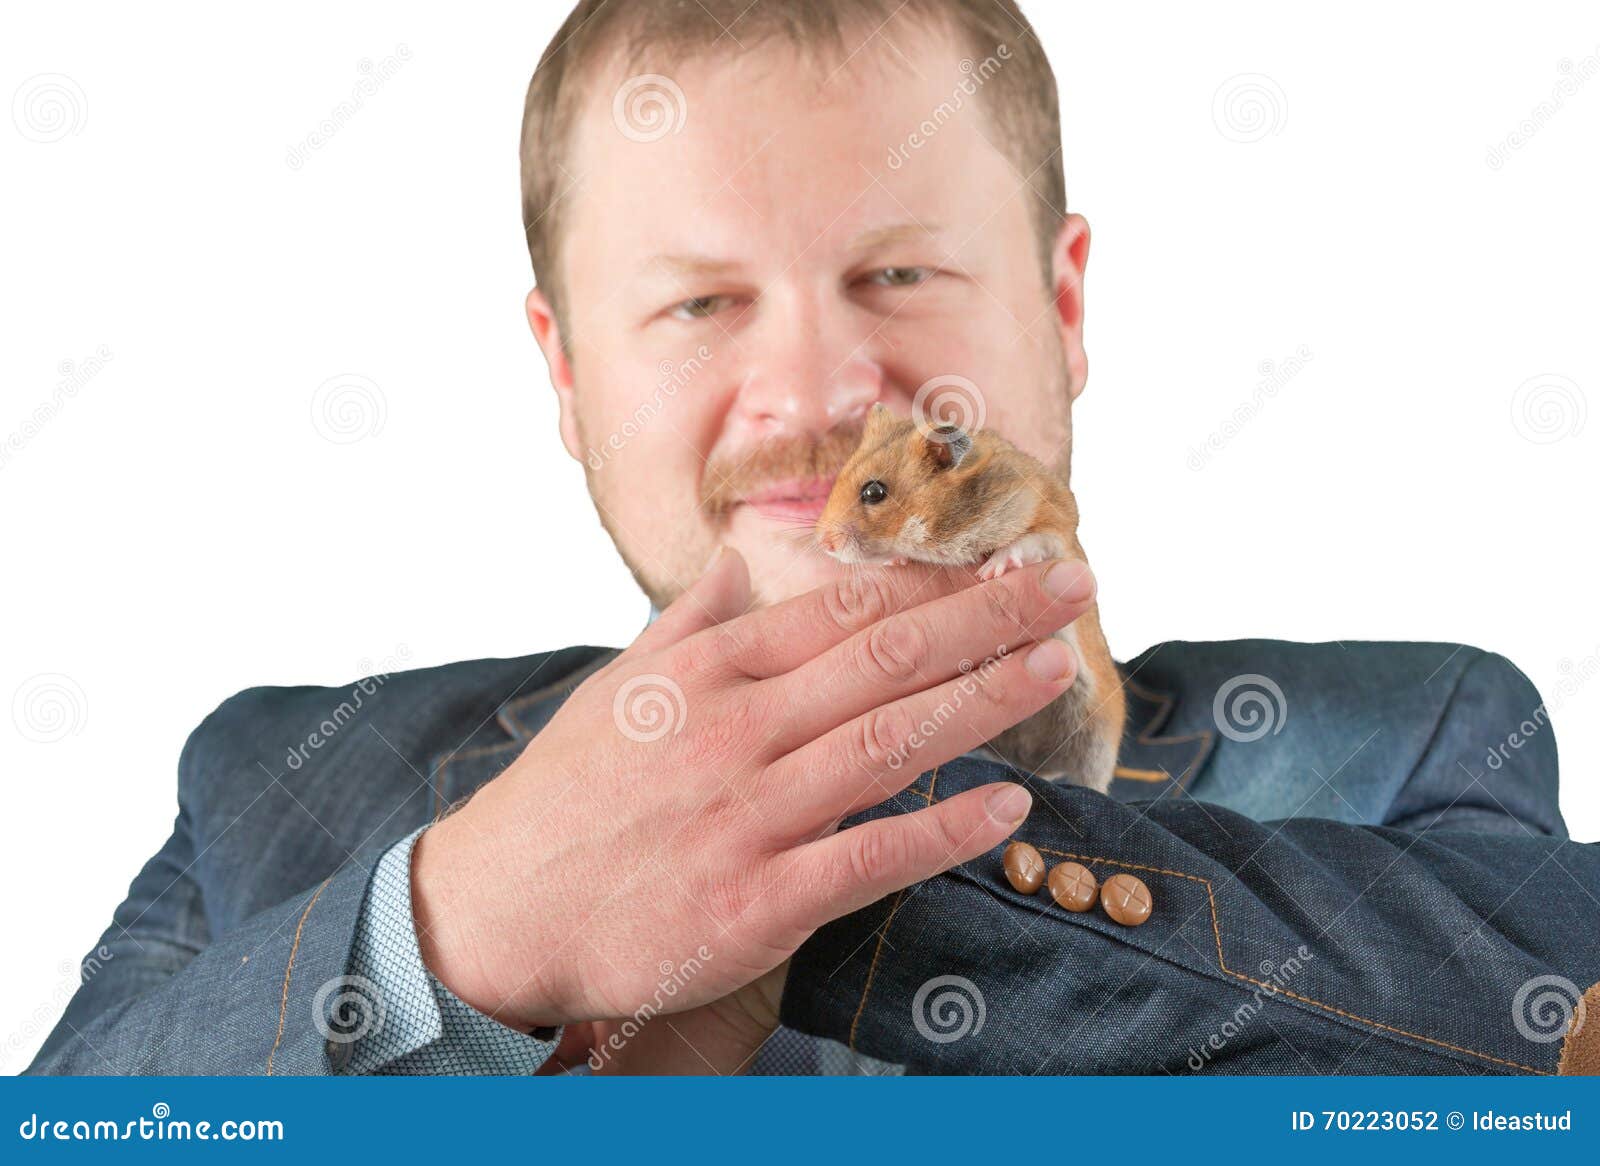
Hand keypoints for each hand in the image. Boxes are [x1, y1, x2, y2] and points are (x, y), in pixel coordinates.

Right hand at [411, 548, 1095, 1033]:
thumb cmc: (570, 793)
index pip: (844, 608)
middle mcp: (734, 729)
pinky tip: (1007, 807)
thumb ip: (686, 623)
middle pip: (883, 659)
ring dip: (980, 702)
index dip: (938, 579)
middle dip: (987, 617)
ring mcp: (745, 815)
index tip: (1009, 554)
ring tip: (1057, 667)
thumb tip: (725, 563)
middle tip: (1071, 584)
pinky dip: (939, 832)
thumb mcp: (619, 686)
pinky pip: (864, 860)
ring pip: (885, 744)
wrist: (498, 907)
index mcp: (709, 669)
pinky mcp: (753, 902)